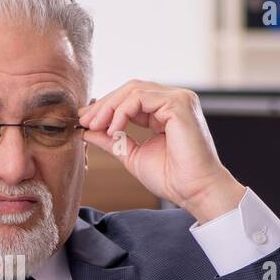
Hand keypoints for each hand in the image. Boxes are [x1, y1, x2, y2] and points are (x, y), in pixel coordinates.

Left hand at [78, 81, 244, 222]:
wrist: (195, 191)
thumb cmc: (172, 178)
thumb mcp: (132, 155)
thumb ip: (113, 140)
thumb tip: (87, 130)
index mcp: (166, 111)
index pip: (131, 98)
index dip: (106, 107)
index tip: (85, 121)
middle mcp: (174, 100)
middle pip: (130, 89)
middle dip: (104, 104)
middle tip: (84, 120)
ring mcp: (179, 99)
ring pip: (134, 90)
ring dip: (109, 107)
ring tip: (95, 125)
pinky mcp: (179, 104)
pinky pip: (141, 98)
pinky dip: (122, 111)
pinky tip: (113, 128)